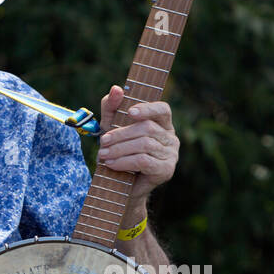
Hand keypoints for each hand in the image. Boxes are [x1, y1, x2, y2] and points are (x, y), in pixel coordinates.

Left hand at [97, 85, 178, 203]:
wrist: (121, 184)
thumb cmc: (118, 150)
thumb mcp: (111, 126)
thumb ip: (112, 106)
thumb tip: (117, 89)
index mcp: (162, 123)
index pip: (163, 109)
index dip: (148, 109)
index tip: (129, 112)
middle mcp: (171, 137)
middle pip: (147, 128)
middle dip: (121, 134)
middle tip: (102, 142)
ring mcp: (171, 154)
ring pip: (144, 145)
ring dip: (119, 149)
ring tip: (103, 155)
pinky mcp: (166, 170)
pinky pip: (144, 161)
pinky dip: (124, 161)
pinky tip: (112, 164)